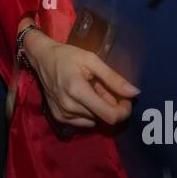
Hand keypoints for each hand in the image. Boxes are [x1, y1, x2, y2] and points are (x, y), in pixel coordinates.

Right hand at [23, 29, 138, 128]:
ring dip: (98, 108)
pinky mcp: (59, 118)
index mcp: (78, 91)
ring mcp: (63, 115)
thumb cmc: (67, 55)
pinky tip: (81, 97)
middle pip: (103, 117)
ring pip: (94, 120)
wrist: (41, 58)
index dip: (123, 111)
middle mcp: (69, 107)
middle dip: (109, 104)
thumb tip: (134, 93)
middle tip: (102, 86)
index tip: (126, 99)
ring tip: (90, 89)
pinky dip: (88, 111)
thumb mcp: (92, 60)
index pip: (109, 115)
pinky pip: (84, 121)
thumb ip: (113, 78)